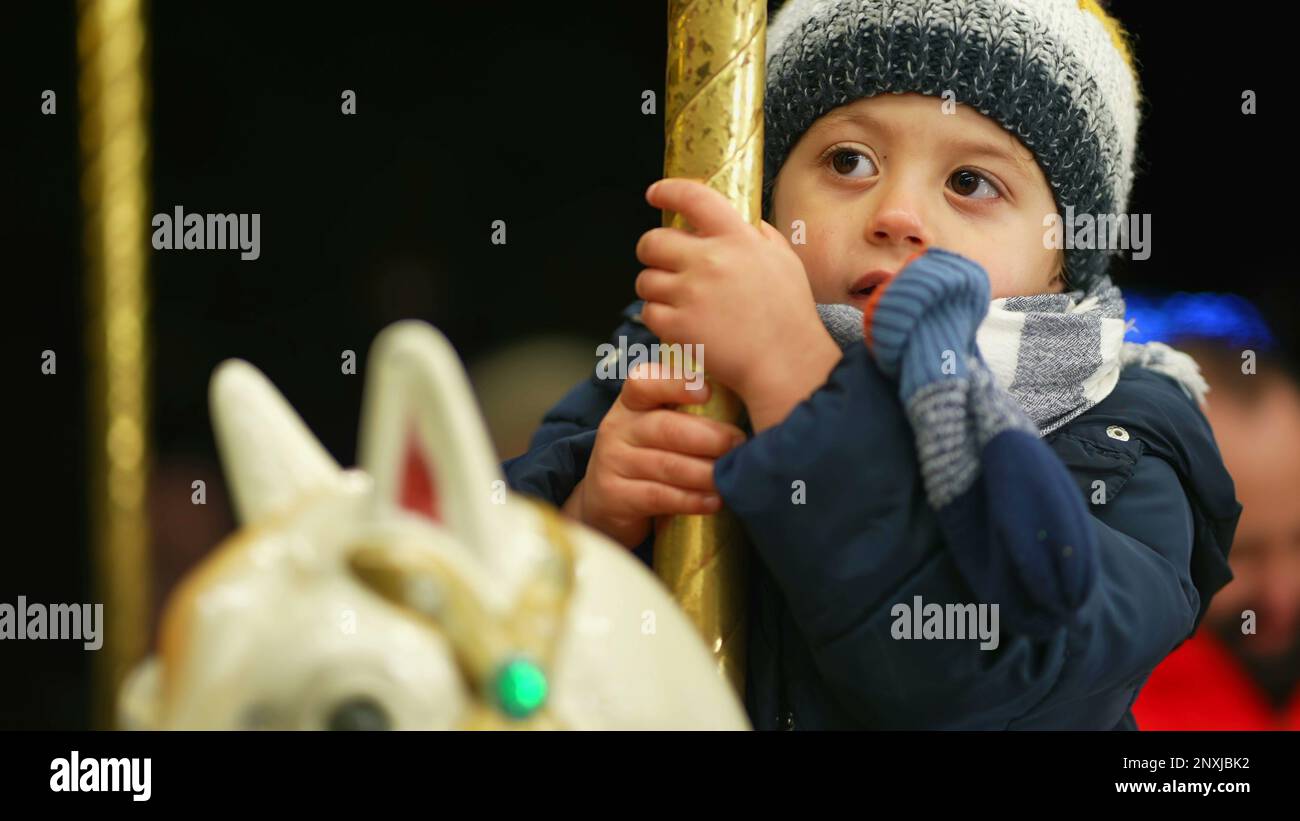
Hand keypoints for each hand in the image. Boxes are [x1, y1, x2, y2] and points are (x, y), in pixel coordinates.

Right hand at [562, 362, 747, 548]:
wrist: (608, 503)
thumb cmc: (650, 456)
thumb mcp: (662, 426)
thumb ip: (691, 411)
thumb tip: (749, 403)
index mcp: (632, 402)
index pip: (645, 382)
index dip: (676, 384)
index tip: (707, 391)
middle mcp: (618, 427)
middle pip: (666, 428)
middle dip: (710, 438)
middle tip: (740, 445)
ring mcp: (612, 462)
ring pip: (667, 465)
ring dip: (706, 472)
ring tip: (731, 477)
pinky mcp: (613, 496)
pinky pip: (658, 496)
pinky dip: (691, 500)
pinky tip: (713, 501)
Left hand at [635, 178, 839, 427]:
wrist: (786, 363)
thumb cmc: (790, 314)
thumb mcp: (784, 260)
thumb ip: (760, 235)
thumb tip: (743, 219)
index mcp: (737, 239)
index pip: (693, 198)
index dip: (667, 190)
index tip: (655, 193)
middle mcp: (710, 261)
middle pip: (652, 241)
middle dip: (651, 250)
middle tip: (662, 260)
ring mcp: (691, 294)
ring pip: (645, 280)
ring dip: (655, 287)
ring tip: (675, 298)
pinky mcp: (678, 327)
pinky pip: (649, 312)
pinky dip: (658, 317)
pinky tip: (678, 322)